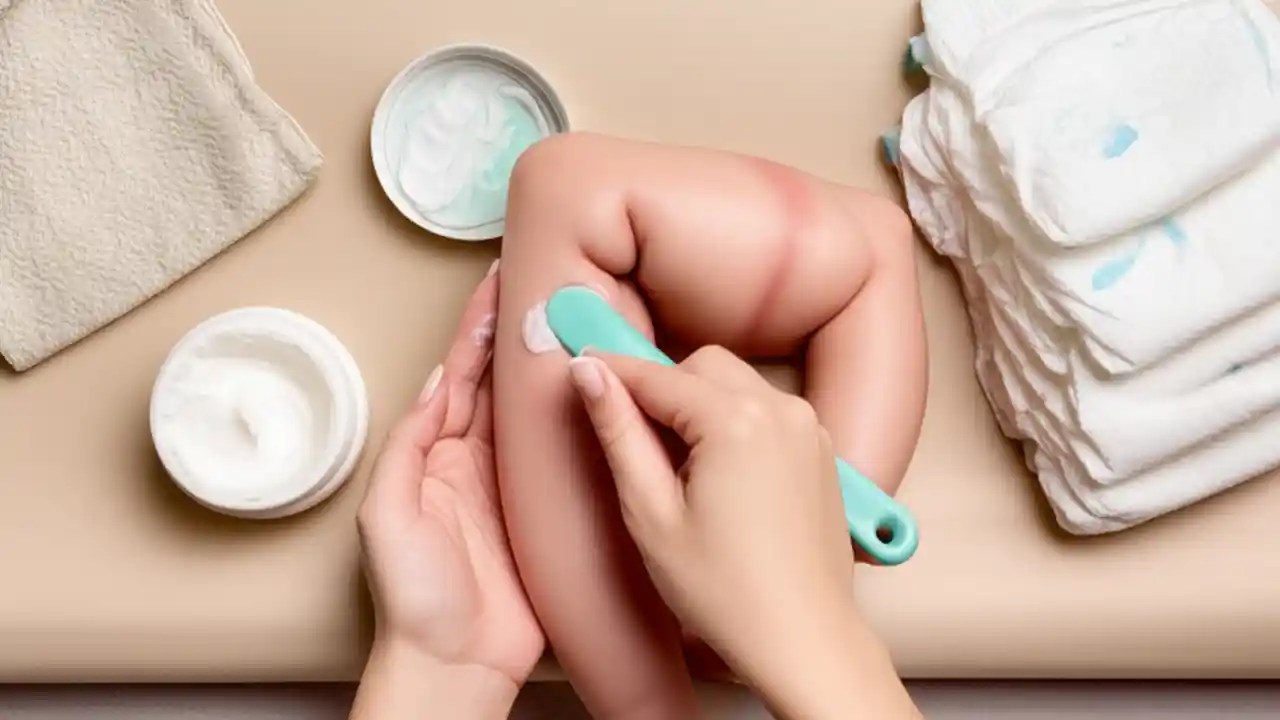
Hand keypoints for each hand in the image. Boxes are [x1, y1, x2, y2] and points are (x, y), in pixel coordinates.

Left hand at [356, 266, 542, 693]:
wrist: (454, 665)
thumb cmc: (413, 598)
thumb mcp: (386, 514)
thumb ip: (409, 445)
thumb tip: (437, 382)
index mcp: (436, 454)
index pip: (460, 375)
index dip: (478, 327)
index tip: (500, 279)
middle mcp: (478, 460)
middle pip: (502, 381)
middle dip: (520, 330)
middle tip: (550, 279)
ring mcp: (518, 485)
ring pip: (536, 411)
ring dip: (551, 364)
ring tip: (577, 317)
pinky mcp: (550, 511)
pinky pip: (566, 455)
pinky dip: (580, 419)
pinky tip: (597, 391)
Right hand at [567, 346, 918, 718]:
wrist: (804, 639)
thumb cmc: (722, 590)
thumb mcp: (651, 513)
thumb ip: (619, 433)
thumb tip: (587, 373)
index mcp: (737, 421)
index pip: (657, 376)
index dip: (613, 371)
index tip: (580, 367)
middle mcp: (781, 410)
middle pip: (702, 366)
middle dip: (662, 386)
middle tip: (631, 433)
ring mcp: (809, 428)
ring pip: (737, 383)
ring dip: (699, 402)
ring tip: (676, 464)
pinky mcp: (822, 449)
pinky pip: (767, 411)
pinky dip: (735, 420)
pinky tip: (717, 472)